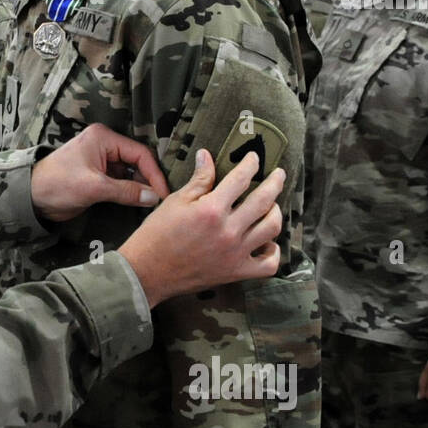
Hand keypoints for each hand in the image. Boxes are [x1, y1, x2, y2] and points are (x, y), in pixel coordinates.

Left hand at [30, 124, 168, 222]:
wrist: (30, 197)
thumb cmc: (57, 184)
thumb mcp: (93, 187)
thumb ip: (125, 191)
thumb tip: (153, 197)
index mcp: (103, 138)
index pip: (139, 153)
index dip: (153, 173)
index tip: (162, 193)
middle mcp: (104, 145)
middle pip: (137, 161)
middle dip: (148, 180)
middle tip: (159, 200)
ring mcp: (101, 160)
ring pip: (130, 172)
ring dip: (139, 187)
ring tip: (151, 203)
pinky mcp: (98, 175)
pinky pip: (120, 180)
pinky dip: (129, 191)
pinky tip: (138, 202)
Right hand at [118, 149, 284, 306]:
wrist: (148, 271)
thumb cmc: (157, 234)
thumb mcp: (175, 201)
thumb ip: (198, 179)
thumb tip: (207, 155)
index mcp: (212, 209)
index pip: (241, 178)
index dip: (251, 164)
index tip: (254, 158)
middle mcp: (228, 230)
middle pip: (265, 200)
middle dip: (275, 182)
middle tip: (279, 175)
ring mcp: (235, 253)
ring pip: (272, 228)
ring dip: (276, 212)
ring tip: (272, 206)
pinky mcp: (236, 272)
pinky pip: (268, 264)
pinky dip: (273, 251)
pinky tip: (267, 242)